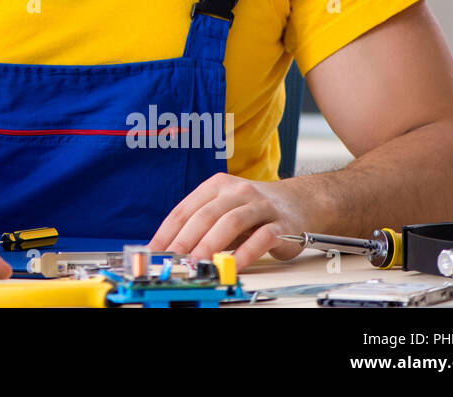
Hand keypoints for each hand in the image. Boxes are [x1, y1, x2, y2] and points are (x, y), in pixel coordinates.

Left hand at [147, 172, 307, 268]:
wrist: (298, 203)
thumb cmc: (253, 210)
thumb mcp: (223, 210)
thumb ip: (202, 226)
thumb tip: (172, 250)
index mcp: (216, 186)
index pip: (185, 209)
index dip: (167, 231)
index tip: (155, 250)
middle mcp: (237, 192)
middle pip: (205, 215)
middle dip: (186, 239)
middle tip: (174, 258)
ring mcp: (260, 206)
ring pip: (231, 222)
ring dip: (211, 244)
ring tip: (199, 262)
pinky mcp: (280, 224)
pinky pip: (261, 238)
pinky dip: (245, 253)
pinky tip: (233, 265)